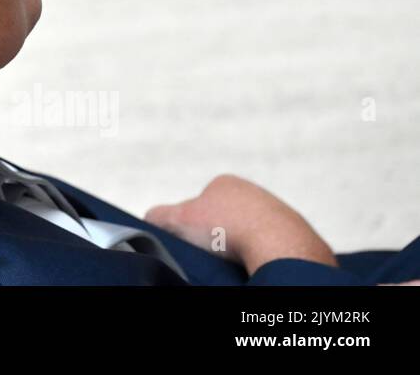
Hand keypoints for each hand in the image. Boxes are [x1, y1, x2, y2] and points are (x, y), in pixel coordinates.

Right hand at [145, 174, 336, 275]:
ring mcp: (276, 210)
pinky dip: (260, 253)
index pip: (200, 202)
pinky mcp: (294, 231)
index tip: (194, 240)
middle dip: (219, 233)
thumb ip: (158, 215)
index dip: (192, 224)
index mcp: (224, 182)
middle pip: (225, 216)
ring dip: (241, 244)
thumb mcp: (178, 219)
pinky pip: (270, 244)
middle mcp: (252, 191)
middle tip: (213, 252)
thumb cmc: (228, 228)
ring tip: (235, 260)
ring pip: (249, 231)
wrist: (277, 244)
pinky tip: (255, 261)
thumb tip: (149, 220)